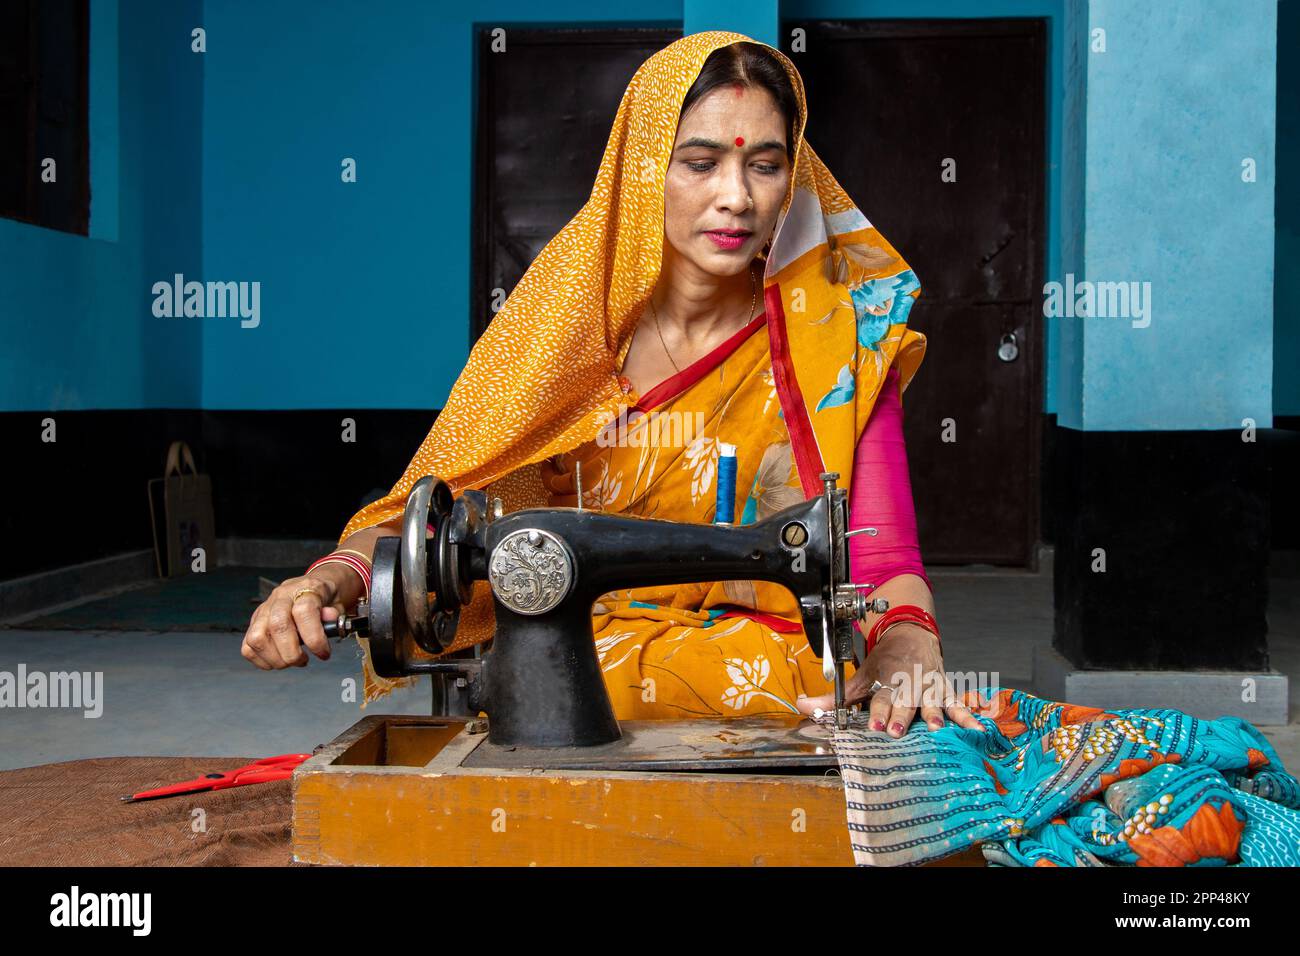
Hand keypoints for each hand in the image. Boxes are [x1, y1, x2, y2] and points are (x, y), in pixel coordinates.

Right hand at [241, 571, 345, 669]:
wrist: (311, 587)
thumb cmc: (324, 598)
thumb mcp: (337, 602)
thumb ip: (334, 614)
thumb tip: (331, 618)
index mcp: (305, 588)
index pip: (304, 611)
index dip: (314, 638)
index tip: (323, 653)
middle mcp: (281, 597)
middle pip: (277, 626)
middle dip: (292, 653)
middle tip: (304, 660)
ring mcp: (264, 609)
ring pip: (257, 638)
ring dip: (276, 659)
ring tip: (291, 660)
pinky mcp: (253, 622)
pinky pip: (248, 646)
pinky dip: (262, 660)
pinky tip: (278, 659)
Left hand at [796, 623, 985, 734]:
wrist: (911, 633)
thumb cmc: (885, 661)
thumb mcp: (859, 676)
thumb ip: (834, 698)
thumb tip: (803, 708)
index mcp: (886, 679)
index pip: (880, 697)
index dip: (879, 710)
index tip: (877, 725)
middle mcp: (908, 682)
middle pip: (905, 700)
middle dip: (902, 714)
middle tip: (899, 730)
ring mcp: (929, 685)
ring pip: (933, 700)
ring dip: (935, 715)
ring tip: (937, 729)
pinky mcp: (945, 688)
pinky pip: (958, 704)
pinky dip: (968, 717)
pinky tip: (976, 731)